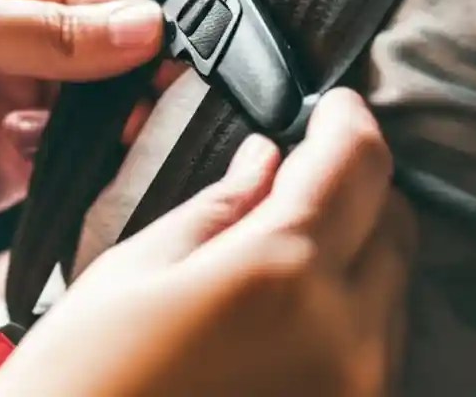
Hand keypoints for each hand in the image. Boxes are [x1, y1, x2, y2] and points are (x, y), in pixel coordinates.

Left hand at [0, 0, 162, 243]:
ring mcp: (13, 91)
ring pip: (99, 97)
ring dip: (110, 114)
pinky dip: (77, 157)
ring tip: (107, 127)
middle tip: (145, 88)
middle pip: (104, 32)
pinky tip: (32, 149)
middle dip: (125, 61)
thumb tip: (142, 29)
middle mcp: (7, 27)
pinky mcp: (12, 156)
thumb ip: (44, 32)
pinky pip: (74, 154)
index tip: (135, 36)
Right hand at [0, 89, 416, 396]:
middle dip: (356, 184)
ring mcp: (359, 391)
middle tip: (304, 175)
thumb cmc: (79, 383)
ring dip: (358, 249)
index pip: (358, 164)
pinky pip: (380, 346)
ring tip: (288, 248)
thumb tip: (265, 162)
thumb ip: (216, 208)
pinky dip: (353, 310)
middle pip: (395, 222)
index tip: (332, 107)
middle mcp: (344, 335)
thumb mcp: (132, 274)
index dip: (347, 120)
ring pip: (396, 287)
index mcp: (279, 273)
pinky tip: (294, 309)